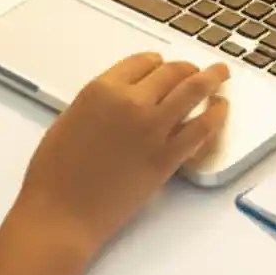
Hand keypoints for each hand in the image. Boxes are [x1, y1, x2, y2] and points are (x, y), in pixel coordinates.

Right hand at [14, 53, 229, 253]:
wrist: (62, 213)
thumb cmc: (54, 173)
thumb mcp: (70, 119)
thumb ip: (100, 103)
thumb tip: (122, 99)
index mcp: (102, 89)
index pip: (142, 61)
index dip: (157, 62)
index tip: (163, 64)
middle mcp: (131, 102)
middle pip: (172, 72)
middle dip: (187, 68)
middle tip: (196, 70)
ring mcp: (153, 129)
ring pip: (193, 91)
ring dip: (211, 79)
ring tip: (221, 75)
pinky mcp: (167, 158)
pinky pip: (202, 128)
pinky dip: (216, 114)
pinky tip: (221, 108)